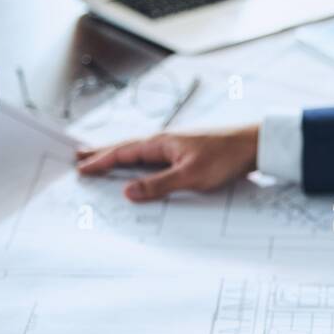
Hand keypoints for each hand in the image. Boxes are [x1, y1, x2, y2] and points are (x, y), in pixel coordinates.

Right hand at [75, 127, 258, 200]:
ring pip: (138, 153)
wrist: (254, 145)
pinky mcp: (185, 152)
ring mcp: (175, 146)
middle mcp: (164, 141)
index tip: (80, 168)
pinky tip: (139, 168)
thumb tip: (127, 192)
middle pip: (126, 148)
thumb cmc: (225, 157)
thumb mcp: (190, 177)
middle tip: (79, 157)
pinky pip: (153, 158)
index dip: (100, 161)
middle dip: (102, 154)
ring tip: (101, 160)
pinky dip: (138, 162)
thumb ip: (157, 185)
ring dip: (118, 157)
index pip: (122, 152)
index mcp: (160, 143)